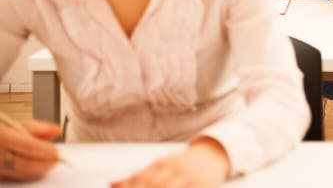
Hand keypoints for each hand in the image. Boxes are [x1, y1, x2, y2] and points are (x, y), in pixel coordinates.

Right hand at [0, 119, 60, 181]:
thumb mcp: (16, 124)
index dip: (45, 150)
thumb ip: (38, 127)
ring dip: (40, 169)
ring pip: (23, 173)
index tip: (56, 151)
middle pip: (26, 164)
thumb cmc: (0, 133)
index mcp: (3, 137)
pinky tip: (37, 167)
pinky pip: (18, 177)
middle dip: (45, 163)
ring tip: (49, 162)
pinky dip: (30, 173)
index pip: (28, 146)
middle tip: (57, 159)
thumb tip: (57, 130)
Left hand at [111, 137, 228, 187]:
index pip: (139, 178)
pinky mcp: (202, 186)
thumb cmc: (183, 164)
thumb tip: (111, 184)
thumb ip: (137, 176)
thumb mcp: (161, 165)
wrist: (214, 154)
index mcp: (163, 164)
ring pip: (169, 187)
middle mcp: (175, 169)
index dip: (129, 185)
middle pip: (152, 185)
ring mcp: (189, 178)